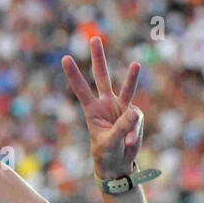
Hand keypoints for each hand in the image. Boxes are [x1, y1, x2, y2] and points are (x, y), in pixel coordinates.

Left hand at [62, 36, 143, 180]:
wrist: (118, 163)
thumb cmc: (106, 153)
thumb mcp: (110, 143)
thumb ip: (121, 127)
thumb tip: (134, 110)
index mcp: (91, 109)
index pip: (80, 89)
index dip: (74, 74)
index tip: (65, 58)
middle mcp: (105, 104)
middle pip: (102, 77)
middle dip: (99, 58)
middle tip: (95, 38)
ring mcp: (121, 107)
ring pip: (126, 88)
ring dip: (132, 77)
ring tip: (136, 64)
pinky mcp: (135, 115)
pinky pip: (138, 119)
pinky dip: (136, 132)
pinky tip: (130, 143)